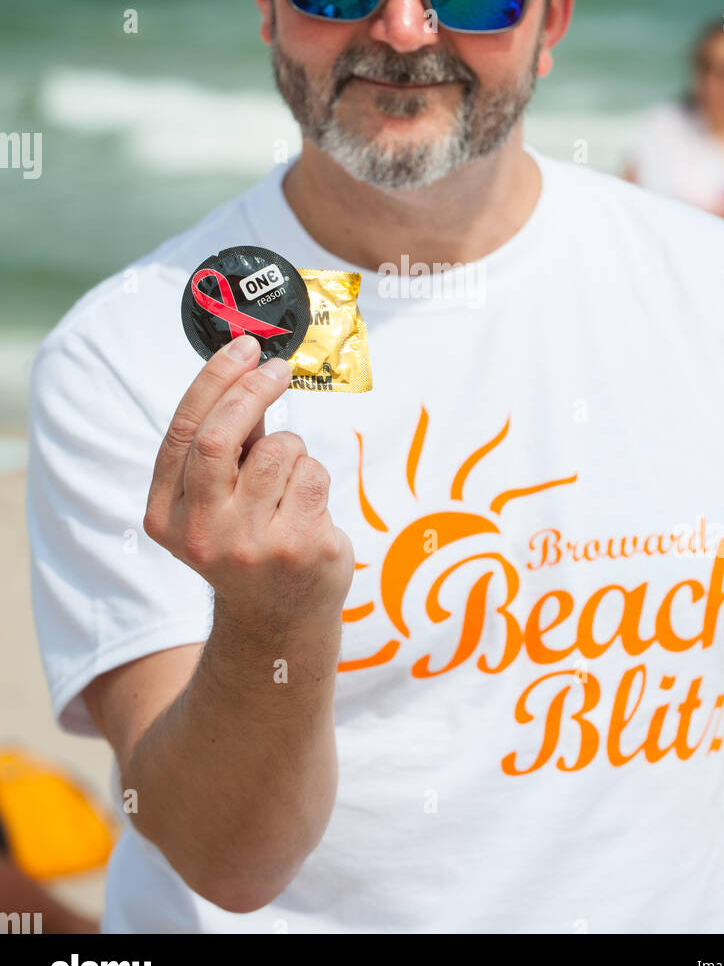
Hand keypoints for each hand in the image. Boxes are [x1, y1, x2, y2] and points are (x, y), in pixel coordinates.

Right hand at [143, 335, 354, 622]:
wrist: (279, 617)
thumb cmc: (247, 537)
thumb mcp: (214, 498)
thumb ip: (223, 442)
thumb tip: (245, 363)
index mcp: (166, 516)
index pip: (184, 432)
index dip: (215, 381)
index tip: (244, 347)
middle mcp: (201, 534)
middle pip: (221, 437)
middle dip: (252, 390)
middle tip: (277, 367)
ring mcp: (251, 546)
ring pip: (279, 451)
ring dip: (292, 446)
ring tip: (289, 477)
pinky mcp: (299, 549)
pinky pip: (313, 475)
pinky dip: (314, 474)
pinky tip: (307, 506)